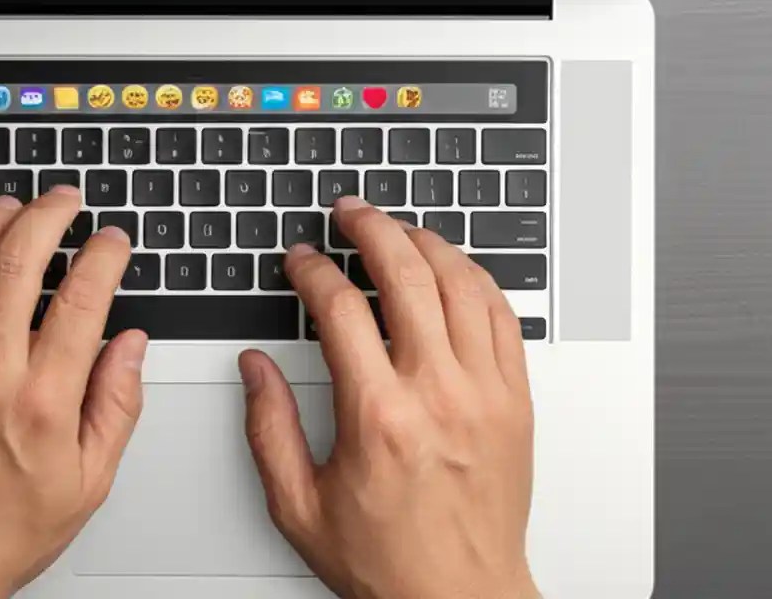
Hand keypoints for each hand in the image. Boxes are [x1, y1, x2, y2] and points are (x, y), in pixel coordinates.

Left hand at [0, 187, 146, 598]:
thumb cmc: (3, 530)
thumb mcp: (88, 481)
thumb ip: (117, 405)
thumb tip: (131, 345)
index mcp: (41, 402)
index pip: (80, 299)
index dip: (103, 255)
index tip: (112, 241)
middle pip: (16, 261)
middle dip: (48, 215)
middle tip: (65, 200)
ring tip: (12, 204)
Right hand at [241, 197, 538, 598]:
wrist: (460, 598)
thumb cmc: (387, 560)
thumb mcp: (298, 505)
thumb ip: (268, 428)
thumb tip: (254, 367)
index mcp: (377, 416)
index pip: (340, 308)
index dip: (313, 271)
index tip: (301, 261)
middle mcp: (437, 394)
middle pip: (406, 275)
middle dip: (371, 228)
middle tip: (350, 212)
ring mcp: (485, 393)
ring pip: (462, 284)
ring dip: (427, 243)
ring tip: (400, 229)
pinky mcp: (516, 401)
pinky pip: (504, 316)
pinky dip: (477, 279)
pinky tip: (455, 269)